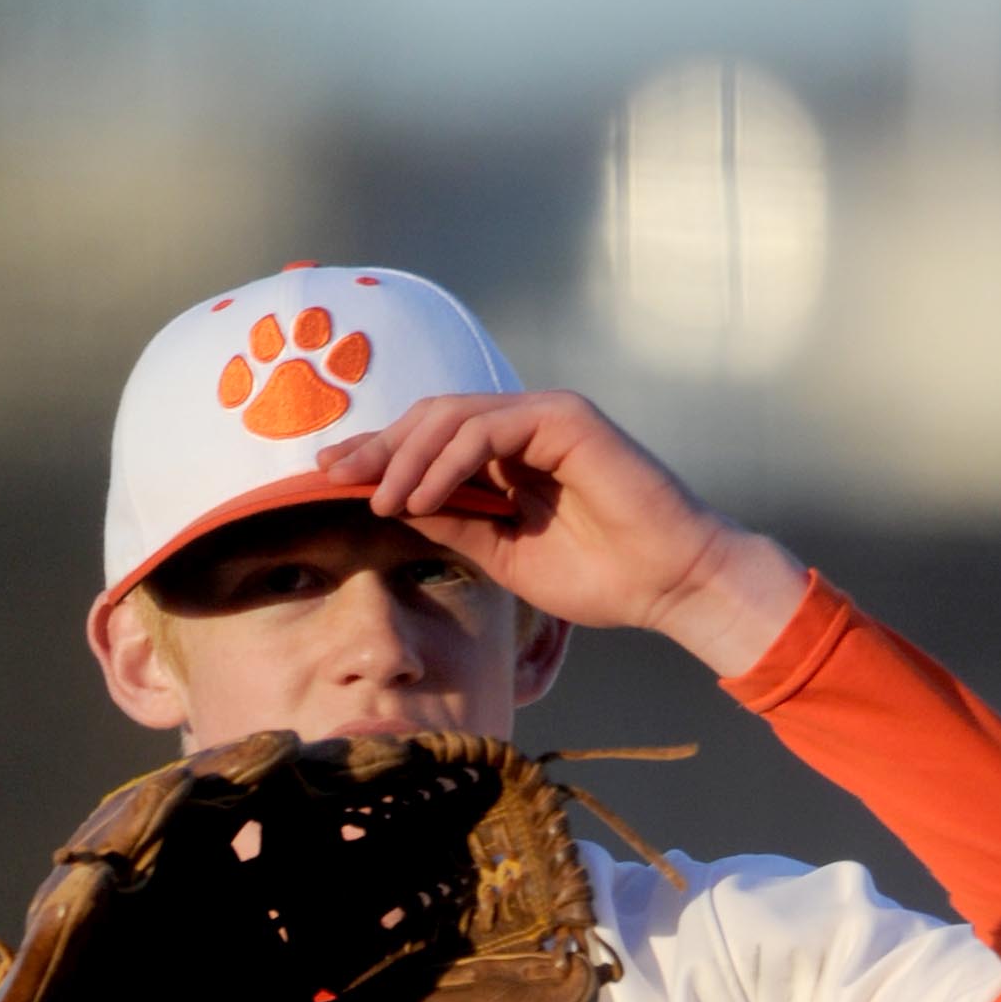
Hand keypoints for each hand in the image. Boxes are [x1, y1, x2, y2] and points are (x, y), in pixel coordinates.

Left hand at [314, 391, 805, 675]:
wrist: (670, 585)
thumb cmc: (604, 577)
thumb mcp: (503, 554)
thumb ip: (453, 521)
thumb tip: (391, 502)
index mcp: (511, 455)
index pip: (431, 440)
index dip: (379, 454)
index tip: (330, 476)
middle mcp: (525, 425)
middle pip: (431, 417)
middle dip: (378, 445)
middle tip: (334, 475)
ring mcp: (546, 415)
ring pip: (452, 416)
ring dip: (405, 456)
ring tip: (379, 498)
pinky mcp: (565, 419)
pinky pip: (486, 428)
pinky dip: (446, 460)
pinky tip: (421, 495)